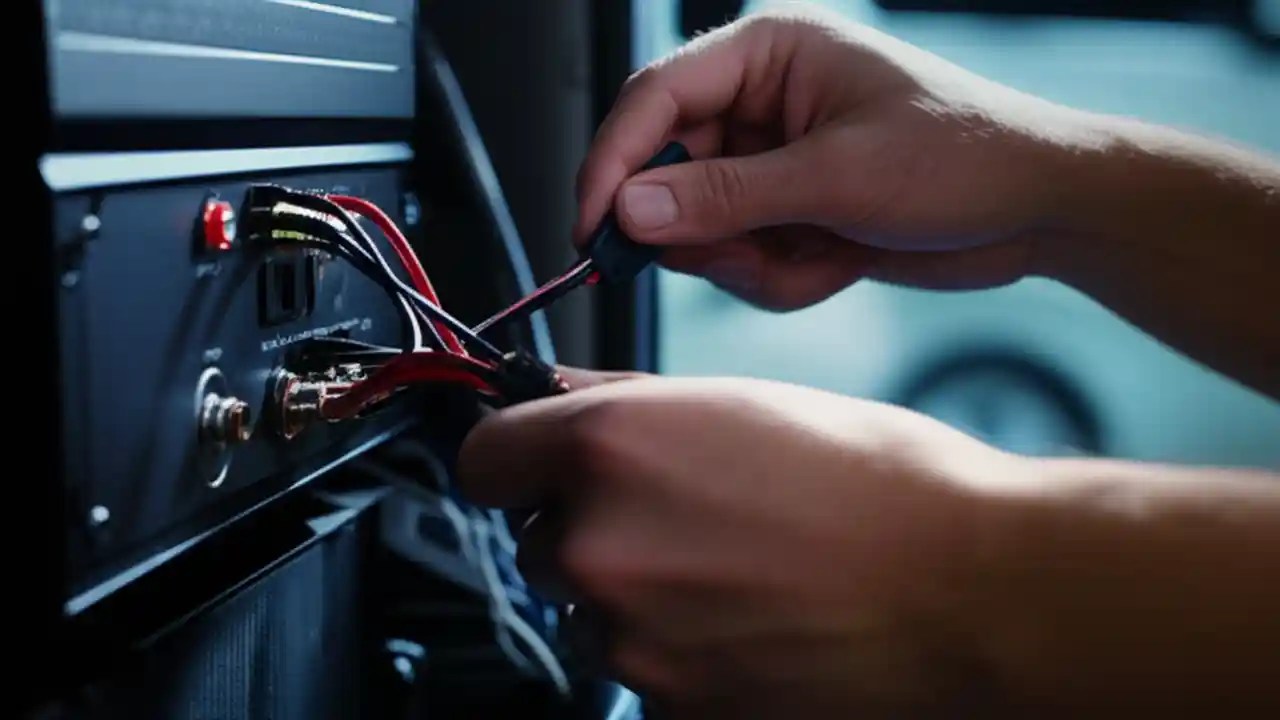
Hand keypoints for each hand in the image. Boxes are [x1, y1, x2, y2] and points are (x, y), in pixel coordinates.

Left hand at [458, 368, 1012, 716]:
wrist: (967, 589)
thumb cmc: (877, 483)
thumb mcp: (743, 401)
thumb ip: (625, 400)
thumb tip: (557, 394)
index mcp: (608, 449)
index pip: (484, 458)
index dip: (515, 456)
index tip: (539, 463)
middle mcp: (599, 546)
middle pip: (539, 540)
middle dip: (591, 527)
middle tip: (683, 515)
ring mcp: (631, 639)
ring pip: (592, 609)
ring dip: (637, 592)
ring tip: (735, 569)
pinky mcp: (668, 708)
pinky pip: (642, 668)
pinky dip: (678, 650)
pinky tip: (750, 619)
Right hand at [575, 6, 1097, 309]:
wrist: (1040, 209)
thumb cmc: (965, 155)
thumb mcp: (840, 176)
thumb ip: (727, 196)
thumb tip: (632, 209)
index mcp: (767, 55)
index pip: (655, 99)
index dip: (614, 163)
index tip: (594, 228)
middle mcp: (759, 104)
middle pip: (668, 174)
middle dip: (702, 233)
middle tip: (742, 259)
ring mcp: (772, 163)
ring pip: (702, 230)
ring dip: (752, 262)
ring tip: (820, 258)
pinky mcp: (788, 211)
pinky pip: (742, 259)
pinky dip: (781, 278)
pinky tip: (836, 264)